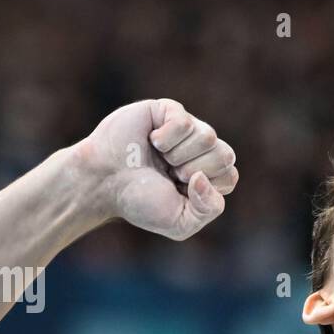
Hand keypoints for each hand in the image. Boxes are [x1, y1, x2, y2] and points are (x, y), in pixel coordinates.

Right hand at [73, 99, 237, 239]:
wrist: (104, 182)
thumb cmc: (141, 202)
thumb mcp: (181, 222)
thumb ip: (208, 209)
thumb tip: (204, 178)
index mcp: (208, 175)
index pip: (229, 176)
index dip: (205, 187)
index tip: (179, 190)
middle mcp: (201, 150)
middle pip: (225, 155)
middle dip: (194, 170)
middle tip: (169, 173)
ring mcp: (186, 128)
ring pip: (209, 137)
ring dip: (179, 156)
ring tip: (160, 158)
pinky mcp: (168, 110)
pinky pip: (185, 122)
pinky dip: (166, 139)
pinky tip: (151, 141)